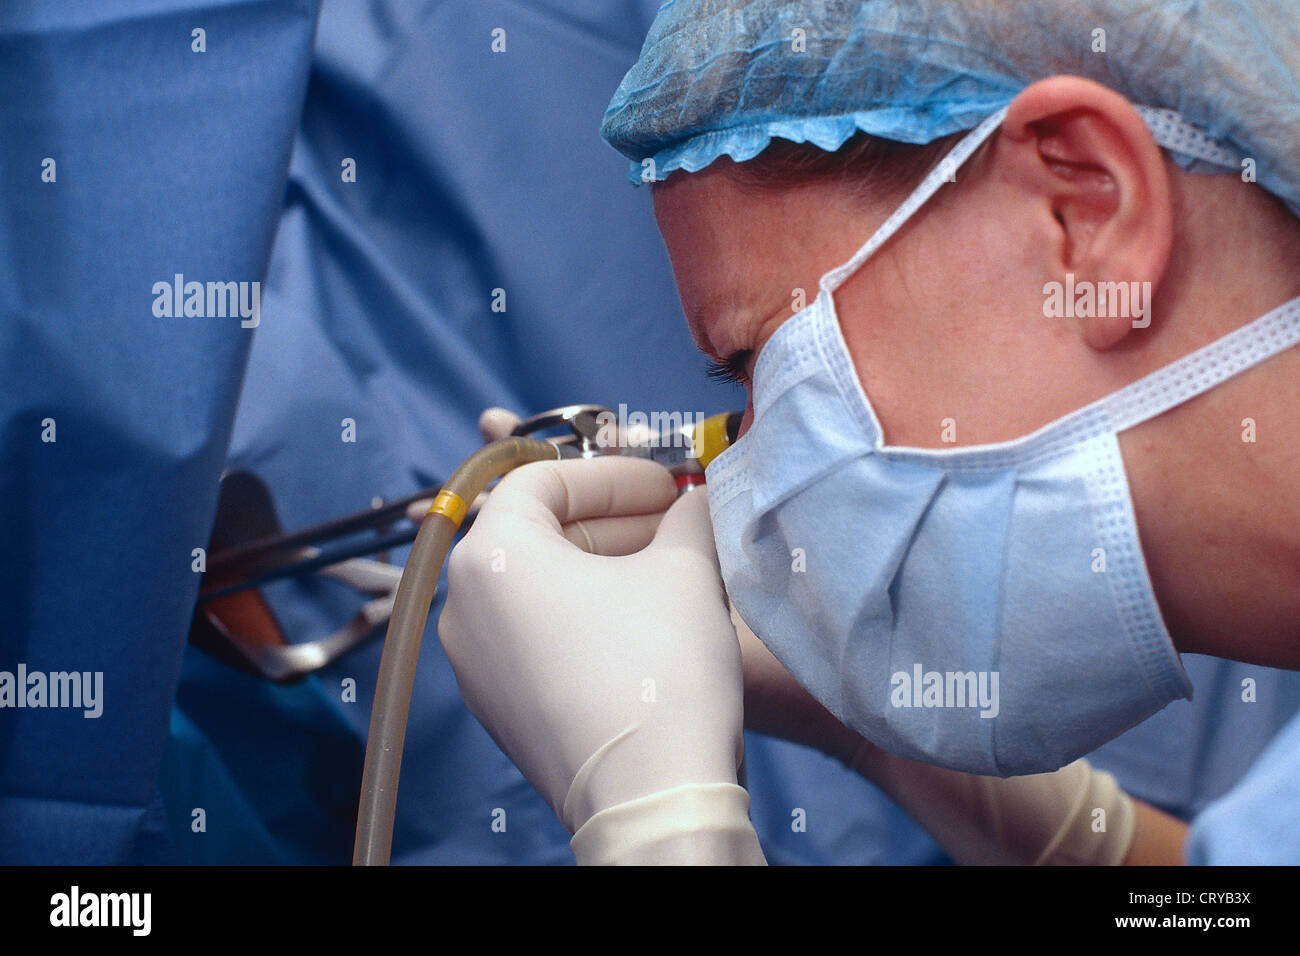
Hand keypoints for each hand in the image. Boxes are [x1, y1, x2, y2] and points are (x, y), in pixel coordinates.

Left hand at [481, 406, 862, 762]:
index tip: (665, 484)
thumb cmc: (659, 672)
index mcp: (491, 557)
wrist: (651, 795)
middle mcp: (464, 608)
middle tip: (677, 522)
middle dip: (615, 522)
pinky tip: (644, 623)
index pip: (543, 481)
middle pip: (539, 534)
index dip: (612, 475)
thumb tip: (694, 501)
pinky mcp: (500, 709)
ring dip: (603, 568)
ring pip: (540, 589)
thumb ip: (687, 516)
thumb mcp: (686, 568)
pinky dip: (584, 616)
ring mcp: (476, 665)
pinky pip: (537, 638)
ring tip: (670, 570)